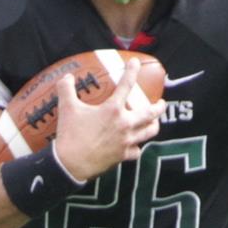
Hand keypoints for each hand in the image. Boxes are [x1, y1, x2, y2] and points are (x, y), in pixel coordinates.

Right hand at [53, 58, 161, 177]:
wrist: (71, 164)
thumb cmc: (70, 135)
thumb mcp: (66, 108)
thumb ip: (66, 89)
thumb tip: (67, 77)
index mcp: (113, 110)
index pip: (126, 85)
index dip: (132, 71)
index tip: (136, 63)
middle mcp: (125, 125)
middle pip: (150, 113)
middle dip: (159, 107)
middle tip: (162, 103)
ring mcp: (126, 142)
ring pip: (149, 132)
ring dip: (154, 125)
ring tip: (154, 122)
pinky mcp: (123, 156)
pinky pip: (137, 151)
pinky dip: (137, 147)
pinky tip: (135, 145)